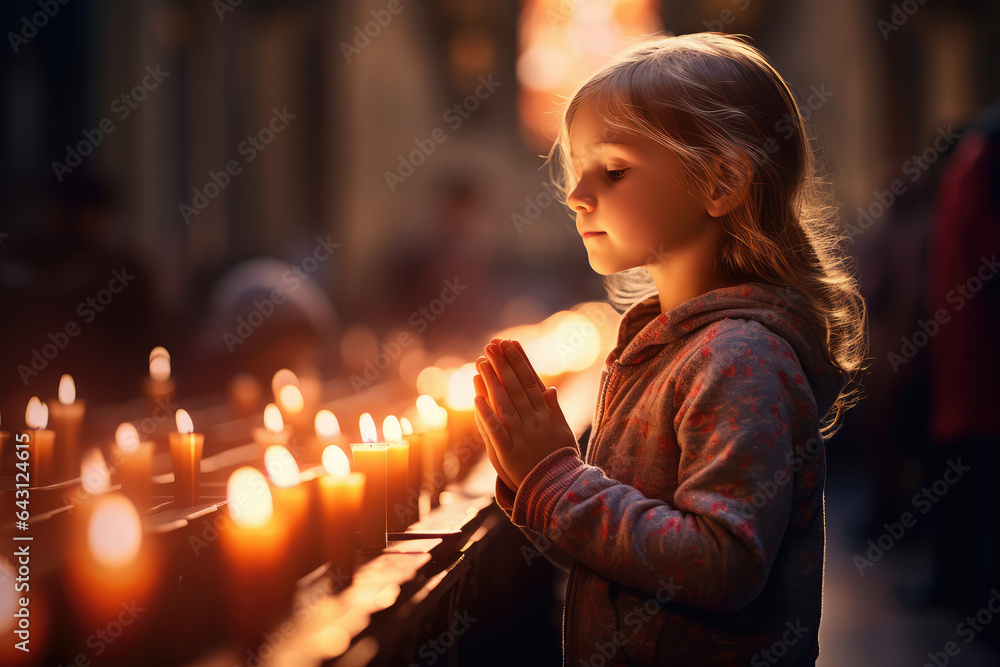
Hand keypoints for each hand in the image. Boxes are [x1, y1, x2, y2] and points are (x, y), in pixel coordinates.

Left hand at [473, 339, 577, 490]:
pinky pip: (496, 432)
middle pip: (516, 389)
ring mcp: (521, 438)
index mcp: (546, 415)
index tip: (510, 343)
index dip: (519, 362)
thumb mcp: (563, 433)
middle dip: (503, 365)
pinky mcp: (508, 455)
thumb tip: (549, 388)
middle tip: (491, 345)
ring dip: (492, 383)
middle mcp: (534, 423)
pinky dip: (487, 416)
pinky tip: (477, 399)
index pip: (530, 382)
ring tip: (481, 362)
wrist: (557, 490)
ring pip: (505, 406)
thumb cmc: (559, 459)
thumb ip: (554, 410)